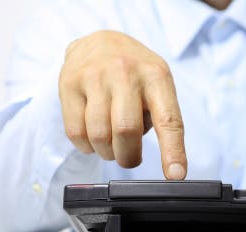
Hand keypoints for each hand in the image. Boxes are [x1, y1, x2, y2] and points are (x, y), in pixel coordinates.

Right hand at [58, 31, 186, 178]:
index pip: (168, 120)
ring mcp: (94, 75)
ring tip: (111, 146)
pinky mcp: (69, 83)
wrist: (99, 41)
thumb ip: (161, 118)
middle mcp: (125, 72)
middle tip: (129, 158)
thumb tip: (166, 163)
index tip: (176, 175)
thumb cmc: (135, 75)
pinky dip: (86, 146)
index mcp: (156, 77)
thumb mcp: (157, 87)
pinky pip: (76, 132)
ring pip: (99, 135)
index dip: (172, 151)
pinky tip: (92, 138)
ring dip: (106, 153)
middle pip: (126, 131)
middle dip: (128, 157)